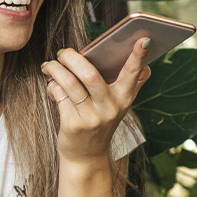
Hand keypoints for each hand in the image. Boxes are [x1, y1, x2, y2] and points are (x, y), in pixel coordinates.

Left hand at [41, 38, 152, 164]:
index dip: (138, 57)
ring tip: (50, 65)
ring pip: (69, 83)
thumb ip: (130, 86)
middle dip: (72, 58)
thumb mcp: (118, 106)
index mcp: (123, 99)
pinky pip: (58, 95)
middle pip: (90, 75)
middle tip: (63, 52)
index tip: (144, 39)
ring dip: (55, 69)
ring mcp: (91, 118)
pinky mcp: (73, 125)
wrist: (86, 157)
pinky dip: (52, 86)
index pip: (132, 74)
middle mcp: (109, 108)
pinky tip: (51, 86)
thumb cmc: (99, 123)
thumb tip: (146, 67)